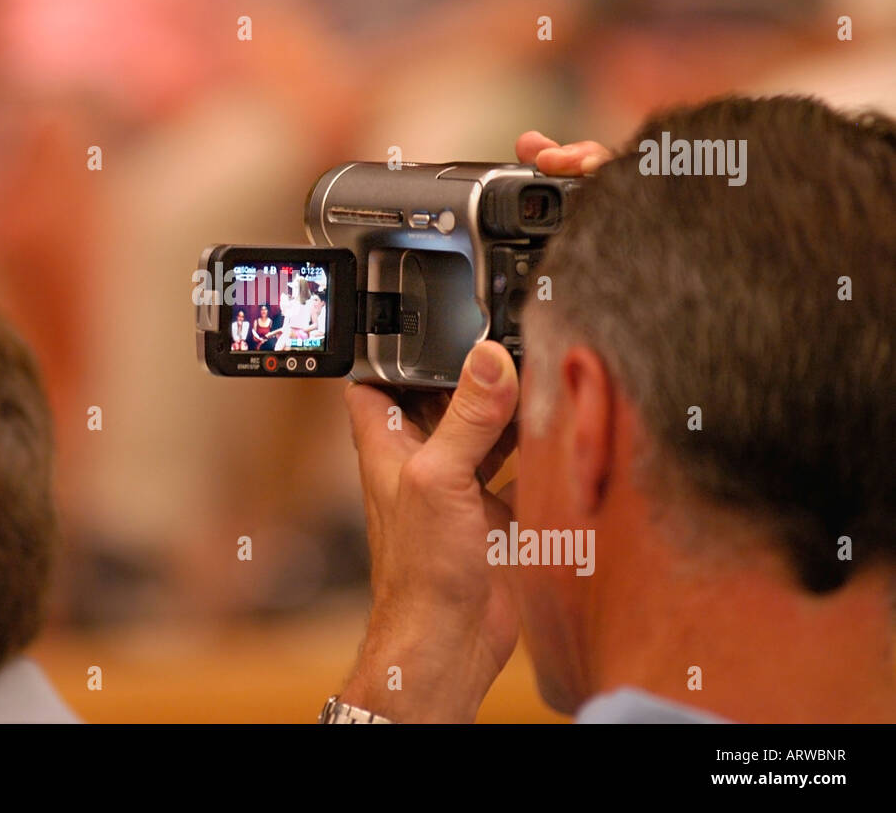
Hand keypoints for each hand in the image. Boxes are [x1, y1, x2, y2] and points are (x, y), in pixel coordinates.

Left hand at [333, 131, 606, 722]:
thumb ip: (467, 416)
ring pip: (478, 413)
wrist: (451, 636)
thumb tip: (489, 356)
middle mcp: (418, 448)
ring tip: (535, 350)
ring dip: (501, 390)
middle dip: (463, 355)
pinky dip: (530, 430)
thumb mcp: (440, 478)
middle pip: (438, 383)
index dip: (389, 332)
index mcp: (385, 435)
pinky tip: (554, 408)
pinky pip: (510, 450)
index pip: (377, 367)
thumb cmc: (420, 568)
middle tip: (499, 314)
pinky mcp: (491, 499)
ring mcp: (456, 473)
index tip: (418, 295)